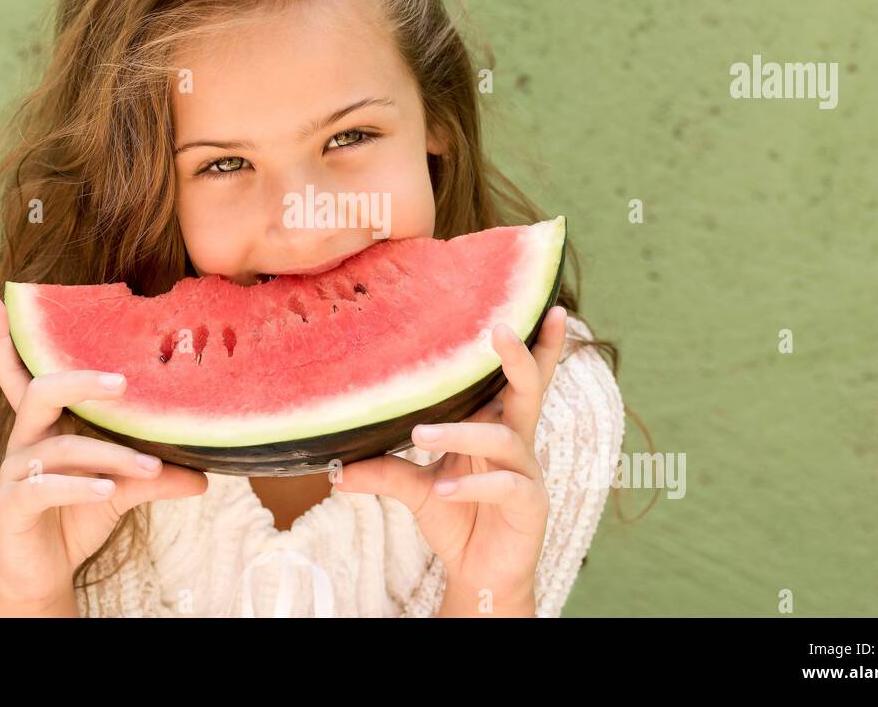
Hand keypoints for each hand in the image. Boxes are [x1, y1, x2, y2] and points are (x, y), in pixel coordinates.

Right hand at [0, 294, 207, 616]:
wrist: (45, 572)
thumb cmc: (78, 515)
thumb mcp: (122, 490)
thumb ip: (156, 476)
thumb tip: (206, 476)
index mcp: (43, 424)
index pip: (21, 373)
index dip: (5, 339)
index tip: (0, 298)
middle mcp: (24, 439)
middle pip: (41, 391)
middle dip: (81, 381)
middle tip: (124, 382)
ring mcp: (15, 472)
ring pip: (61, 446)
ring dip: (109, 455)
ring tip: (150, 467)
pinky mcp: (14, 505)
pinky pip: (45, 486)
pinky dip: (80, 486)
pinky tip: (107, 490)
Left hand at [333, 306, 567, 611]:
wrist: (480, 573)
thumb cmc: (457, 518)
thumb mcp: (417, 490)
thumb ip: (384, 472)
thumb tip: (334, 469)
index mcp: (497, 427)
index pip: (518, 380)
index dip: (535, 346)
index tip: (543, 304)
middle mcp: (516, 443)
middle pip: (529, 391)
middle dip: (520, 358)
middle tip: (500, 329)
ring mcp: (527, 474)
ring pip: (504, 441)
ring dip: (464, 435)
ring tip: (423, 435)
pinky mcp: (529, 507)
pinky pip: (505, 487)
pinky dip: (473, 486)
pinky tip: (444, 490)